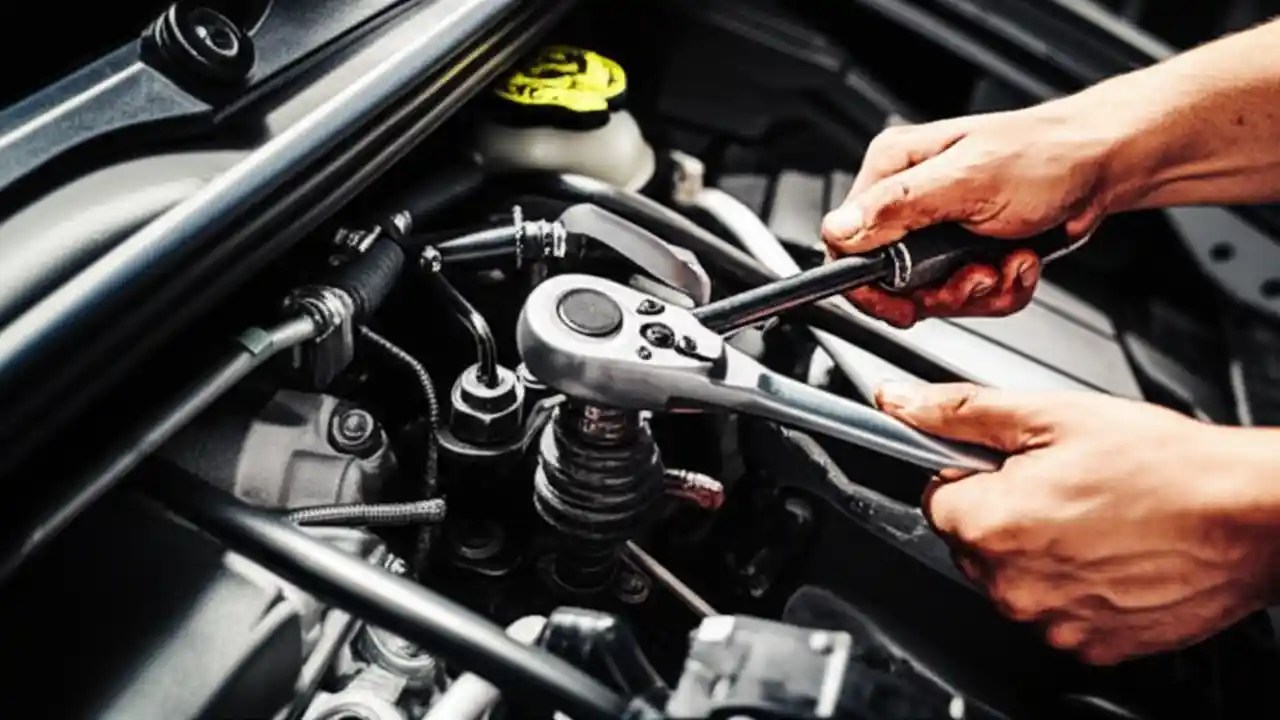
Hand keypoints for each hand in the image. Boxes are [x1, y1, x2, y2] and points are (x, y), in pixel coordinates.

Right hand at [822, 100, 1125, 327]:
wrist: (1102, 167)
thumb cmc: (1047, 156)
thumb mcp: (967, 181)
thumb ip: (898, 208)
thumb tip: (838, 230)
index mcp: (893, 170)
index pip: (846, 242)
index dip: (871, 284)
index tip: (904, 304)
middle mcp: (908, 199)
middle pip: (891, 279)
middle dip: (941, 291)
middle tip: (975, 275)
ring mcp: (936, 228)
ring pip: (931, 294)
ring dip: (977, 291)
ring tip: (1005, 263)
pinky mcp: (964, 250)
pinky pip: (965, 294)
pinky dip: (998, 290)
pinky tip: (1016, 262)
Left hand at [875, 382, 1279, 664]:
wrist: (1249, 516)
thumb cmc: (1164, 465)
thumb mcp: (1049, 415)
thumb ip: (960, 411)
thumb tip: (898, 401)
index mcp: (988, 524)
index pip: (937, 498)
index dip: (973, 474)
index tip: (1011, 465)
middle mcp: (1010, 584)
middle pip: (972, 542)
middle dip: (1004, 511)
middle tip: (1063, 485)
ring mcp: (1050, 621)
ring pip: (1013, 579)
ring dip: (1038, 550)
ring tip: (1095, 517)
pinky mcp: (1089, 646)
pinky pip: (1056, 611)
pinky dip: (1074, 586)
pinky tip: (1111, 554)